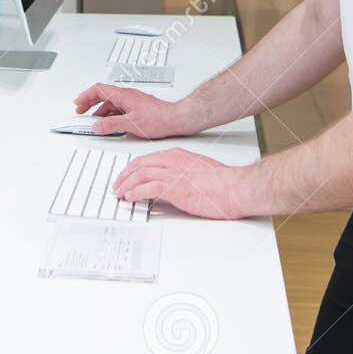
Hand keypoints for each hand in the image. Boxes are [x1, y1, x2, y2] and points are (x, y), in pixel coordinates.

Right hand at [72, 83, 192, 139]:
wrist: (177, 119)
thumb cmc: (160, 118)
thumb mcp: (131, 124)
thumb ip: (111, 125)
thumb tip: (97, 125)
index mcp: (123, 95)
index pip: (98, 90)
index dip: (85, 96)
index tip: (78, 103)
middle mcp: (127, 96)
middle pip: (102, 95)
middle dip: (89, 103)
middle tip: (81, 111)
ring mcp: (132, 102)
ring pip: (111, 103)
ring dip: (100, 111)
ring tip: (94, 122)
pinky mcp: (137, 108)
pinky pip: (118, 109)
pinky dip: (110, 115)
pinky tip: (110, 124)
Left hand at [112, 148, 259, 219]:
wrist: (234, 188)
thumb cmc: (222, 182)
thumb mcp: (198, 169)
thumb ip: (182, 172)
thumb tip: (173, 181)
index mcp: (178, 155)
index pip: (148, 158)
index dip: (133, 168)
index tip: (127, 175)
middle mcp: (172, 161)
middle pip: (139, 165)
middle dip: (125, 175)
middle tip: (118, 185)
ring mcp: (172, 174)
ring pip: (140, 175)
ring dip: (126, 185)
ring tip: (120, 193)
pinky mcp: (174, 188)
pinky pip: (147, 189)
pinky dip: (135, 193)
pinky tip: (131, 198)